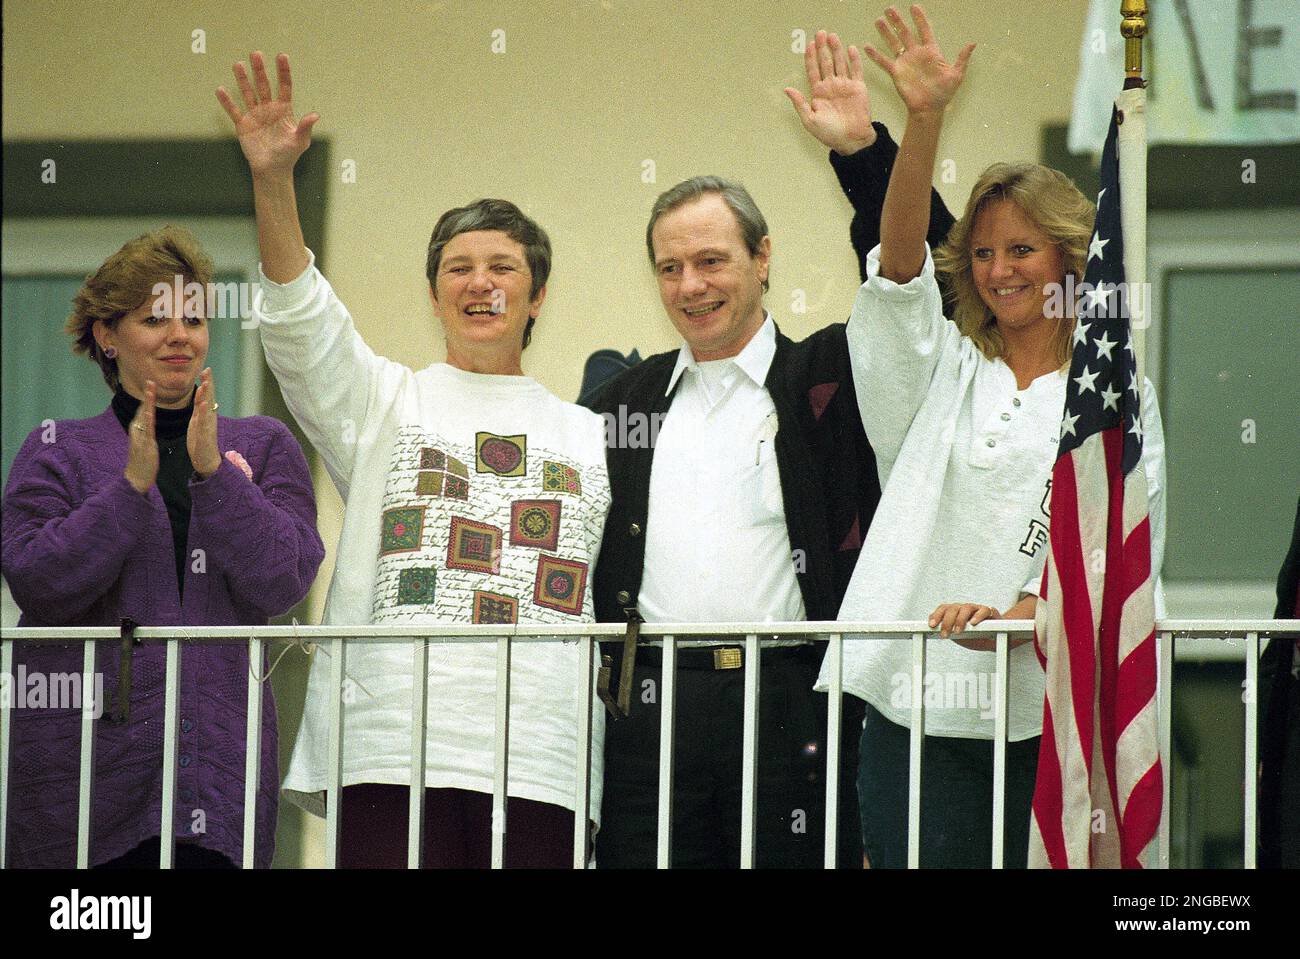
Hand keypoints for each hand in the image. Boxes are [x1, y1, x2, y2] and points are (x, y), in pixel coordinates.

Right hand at [124, 381, 158, 493]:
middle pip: (142, 408)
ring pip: (143, 416)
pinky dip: (147, 420)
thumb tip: (147, 418)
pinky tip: (149, 411)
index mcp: (139, 428)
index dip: (148, 396)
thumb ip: (146, 429)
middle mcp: (137, 430)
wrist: (136, 477)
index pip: (144, 409)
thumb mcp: (146, 440)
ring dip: (147, 402)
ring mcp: (139, 436)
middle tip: (150, 380)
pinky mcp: (144, 445)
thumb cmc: (143, 460)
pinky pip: (146, 431)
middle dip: (146, 395)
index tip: (151, 383)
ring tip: (150, 390)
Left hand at [188, 368, 222, 478]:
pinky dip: (204, 411)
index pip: (206, 395)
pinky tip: (203, 403)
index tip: (206, 369)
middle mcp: (209, 417)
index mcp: (205, 414)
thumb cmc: (201, 442)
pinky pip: (204, 421)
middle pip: (209, 397)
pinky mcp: (205, 434)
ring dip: (207, 394)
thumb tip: (200, 398)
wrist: (206, 461)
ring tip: (206, 382)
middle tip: (207, 369)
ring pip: (208, 407)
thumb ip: (200, 410)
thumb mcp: (198, 422)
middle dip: (209, 383)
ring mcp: (208, 425)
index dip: (207, 382)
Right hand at [216, 52, 318, 178]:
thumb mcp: (300, 141)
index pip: (284, 87)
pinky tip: (221, 90)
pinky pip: (234, 110)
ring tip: (238, 64)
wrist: (272, 170)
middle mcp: (268, 109)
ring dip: (243, 80)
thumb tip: (316, 115)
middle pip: (264, 85)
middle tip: (256, 54)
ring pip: (248, 93)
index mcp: (284, 110)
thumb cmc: (289, 155)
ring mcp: (255, 115)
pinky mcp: (243, 124)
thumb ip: (305, 127)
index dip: (283, 72)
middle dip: (260, 70)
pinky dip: (227, 101)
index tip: (282, 56)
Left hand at [784, 30, 876, 154]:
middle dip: (822, 48)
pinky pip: (856, 70)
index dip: (810, 58)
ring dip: (836, 49)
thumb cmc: (829, 134)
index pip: (813, 70)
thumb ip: (799, 103)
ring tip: (832, 36)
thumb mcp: (809, 120)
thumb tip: (787, 89)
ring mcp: (844, 85)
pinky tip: (850, 48)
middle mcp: (831, 86)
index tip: (808, 45)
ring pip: (839, 63)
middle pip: (825, 62)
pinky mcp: (858, 87)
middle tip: (820, 33)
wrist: (851, 140)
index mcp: (818, 93)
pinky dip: (854, 59)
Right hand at [863, 4, 973, 116]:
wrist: (929, 109)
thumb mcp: (956, 75)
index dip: (919, 19)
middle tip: (890, 9)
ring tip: (879, 21)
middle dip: (898, 21)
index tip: (914, 7)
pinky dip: (875, 55)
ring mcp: (905, 63)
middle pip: (905, 32)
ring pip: (894, 43)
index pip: (924, 30)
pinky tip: (867, 47)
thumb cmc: (944, 93)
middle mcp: (916, 54)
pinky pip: (884, 62)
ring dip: (886, 32)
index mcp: (931, 52)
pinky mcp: (896, 73)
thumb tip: (972, 43)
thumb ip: (962, 59)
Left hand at [928, 602, 998, 641]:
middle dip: (947, 621)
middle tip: (945, 634)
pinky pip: (984, 611)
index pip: (944, 608)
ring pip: (966, 608)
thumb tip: (931, 627)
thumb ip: (946, 629)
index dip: (936, 615)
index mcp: (955, 612)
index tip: (932, 625)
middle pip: (953, 608)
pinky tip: (973, 623)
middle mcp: (964, 608)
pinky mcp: (990, 612)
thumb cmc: (975, 636)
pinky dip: (978, 616)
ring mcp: (977, 609)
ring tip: (958, 631)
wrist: (994, 640)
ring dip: (960, 620)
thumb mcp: (957, 635)